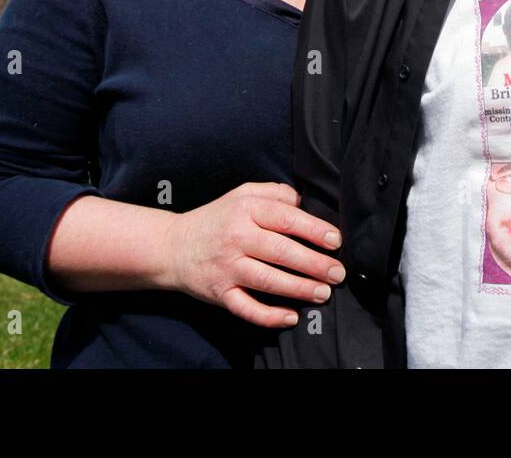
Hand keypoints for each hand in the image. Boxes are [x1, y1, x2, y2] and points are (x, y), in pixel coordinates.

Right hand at [161, 182, 343, 327]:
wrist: (172, 246)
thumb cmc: (217, 219)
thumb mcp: (242, 194)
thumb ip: (274, 193)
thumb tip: (303, 201)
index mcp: (246, 210)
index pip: (286, 219)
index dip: (314, 230)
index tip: (336, 241)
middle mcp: (237, 238)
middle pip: (281, 251)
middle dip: (314, 263)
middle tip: (338, 272)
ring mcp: (227, 268)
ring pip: (268, 280)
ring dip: (299, 288)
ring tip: (324, 293)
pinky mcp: (220, 293)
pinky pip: (246, 308)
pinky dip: (268, 316)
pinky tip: (291, 317)